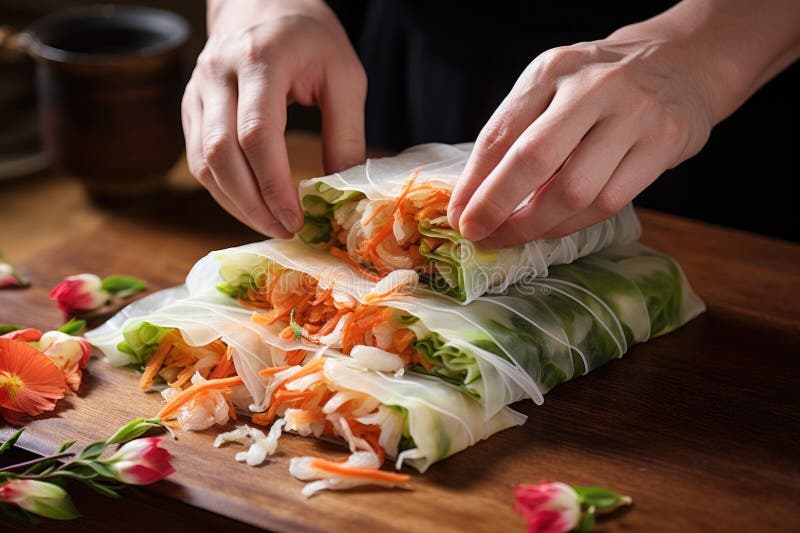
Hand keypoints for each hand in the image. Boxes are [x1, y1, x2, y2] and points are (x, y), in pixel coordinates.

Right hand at [182, 0, 365, 236]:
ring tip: (269, 225)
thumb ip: (345, 132)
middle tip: (283, 230)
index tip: (296, 219)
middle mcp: (217, 74)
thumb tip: (341, 191)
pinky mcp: (190, 107)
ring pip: (202, 161)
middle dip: (251, 203)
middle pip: (221, 153)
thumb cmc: (309, 37)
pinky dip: (222, 189)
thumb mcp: (345, 75)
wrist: (261, 1)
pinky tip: (249, 206)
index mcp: (260, 60)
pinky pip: (198, 158)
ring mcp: (197, 90)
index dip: (273, 184)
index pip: (256, 133)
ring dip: (234, 203)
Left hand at [448, 36, 714, 248]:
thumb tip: (476, 195)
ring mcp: (633, 116)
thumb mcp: (552, 86)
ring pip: (574, 191)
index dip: (474, 182)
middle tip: (477, 233)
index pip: (502, 133)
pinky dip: (571, 225)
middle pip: (534, 160)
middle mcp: (593, 88)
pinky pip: (608, 202)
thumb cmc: (599, 84)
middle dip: (497, 206)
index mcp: (552, 70)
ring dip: (534, 225)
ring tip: (511, 236)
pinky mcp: (663, 145)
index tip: (458, 215)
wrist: (681, 63)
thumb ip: (518, 129)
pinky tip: (551, 228)